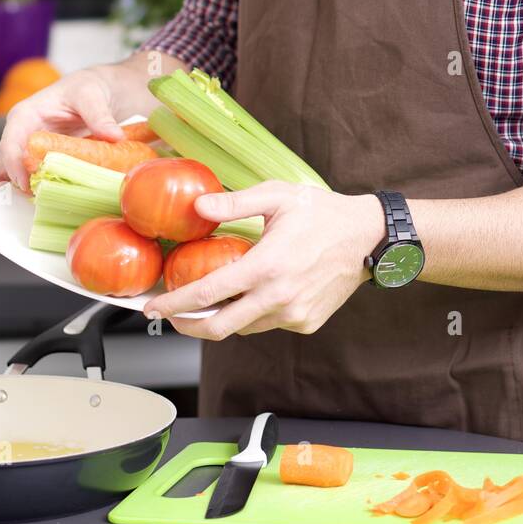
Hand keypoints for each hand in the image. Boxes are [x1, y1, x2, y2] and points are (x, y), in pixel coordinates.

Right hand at [0, 56, 157, 195]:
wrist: (101, 90)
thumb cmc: (89, 86)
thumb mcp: (92, 94)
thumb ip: (99, 114)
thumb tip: (113, 136)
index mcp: (24, 116)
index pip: (10, 144)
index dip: (14, 166)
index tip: (26, 185)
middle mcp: (21, 135)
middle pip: (4, 167)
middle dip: (12, 188)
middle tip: (33, 205)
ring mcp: (30, 151)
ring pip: (11, 178)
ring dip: (20, 197)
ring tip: (38, 212)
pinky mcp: (43, 162)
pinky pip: (31, 181)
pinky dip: (35, 195)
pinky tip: (50, 208)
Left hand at [142, 181, 385, 339]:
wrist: (368, 238)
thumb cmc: (322, 213)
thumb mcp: (278, 196)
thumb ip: (235, 204)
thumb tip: (197, 208)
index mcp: (267, 267)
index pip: (208, 294)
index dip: (175, 304)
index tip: (154, 307)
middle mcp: (278, 298)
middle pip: (219, 327)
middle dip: (188, 326)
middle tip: (171, 315)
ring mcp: (293, 315)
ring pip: (244, 327)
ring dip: (223, 317)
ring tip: (213, 298)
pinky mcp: (306, 324)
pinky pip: (268, 325)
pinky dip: (254, 313)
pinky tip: (257, 292)